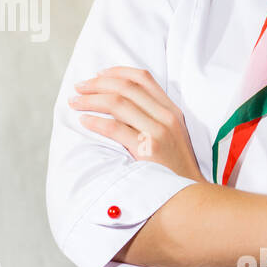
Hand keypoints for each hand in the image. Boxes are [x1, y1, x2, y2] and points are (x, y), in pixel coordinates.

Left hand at [68, 66, 206, 182]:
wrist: (191, 195)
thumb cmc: (175, 169)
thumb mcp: (172, 136)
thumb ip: (153, 118)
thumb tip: (120, 106)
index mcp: (172, 110)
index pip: (143, 78)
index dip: (118, 72)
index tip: (98, 74)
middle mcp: (166, 117)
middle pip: (126, 87)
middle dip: (97, 84)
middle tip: (79, 87)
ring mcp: (158, 132)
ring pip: (118, 103)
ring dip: (91, 100)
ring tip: (75, 102)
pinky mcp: (148, 150)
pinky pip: (115, 129)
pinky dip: (96, 122)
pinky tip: (84, 121)